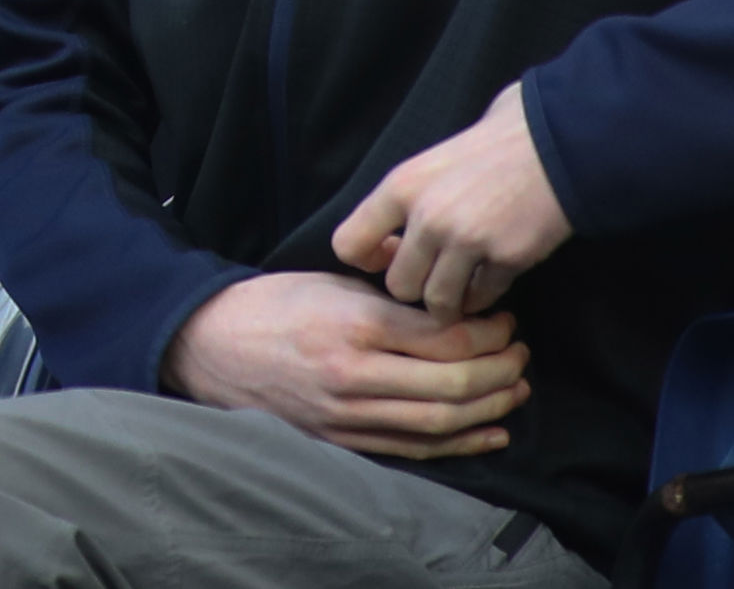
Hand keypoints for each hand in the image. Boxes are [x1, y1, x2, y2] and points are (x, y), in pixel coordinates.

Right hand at [164, 272, 532, 461]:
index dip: (487, 330)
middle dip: (499, 370)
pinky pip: (415, 448)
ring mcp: (349, 413)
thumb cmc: (272, 306)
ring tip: (516, 388)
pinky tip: (491, 431)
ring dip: (490, 407)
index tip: (506, 321)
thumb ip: (388, 298)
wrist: (211, 347)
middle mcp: (354, 373)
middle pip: (452, 383)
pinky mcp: (344, 440)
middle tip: (522, 354)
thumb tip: (450, 305)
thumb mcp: (329, 284)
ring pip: (440, 421)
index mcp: (351, 324)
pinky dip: (461, 443)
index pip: (442, 335)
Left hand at [335, 86, 574, 324]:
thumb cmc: (487, 150)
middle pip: (397, 285)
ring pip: (437, 303)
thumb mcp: (428, 164)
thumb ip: (405, 201)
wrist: (549, 144)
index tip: (391, 254)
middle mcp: (427, 217)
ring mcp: (467, 241)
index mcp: (400, 188)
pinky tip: (488, 280)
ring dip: (449, 302)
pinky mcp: (506, 259)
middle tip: (433, 274)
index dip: (367, 258)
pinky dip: (482, 299)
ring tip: (460, 287)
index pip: (348, 244)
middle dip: (415, 287)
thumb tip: (385, 240)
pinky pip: (480, 299)